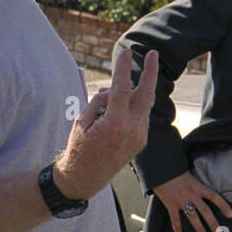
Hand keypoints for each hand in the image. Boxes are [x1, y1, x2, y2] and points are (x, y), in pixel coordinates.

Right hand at [54, 49, 158, 200]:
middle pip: (146, 94)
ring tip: (107, 102)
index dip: (124, 69)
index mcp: (114, 124)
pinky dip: (131, 108)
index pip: (122, 89)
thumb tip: (113, 89)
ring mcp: (140, 136)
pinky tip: (115, 114)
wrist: (85, 178)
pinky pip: (140, 116)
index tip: (126, 53)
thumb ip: (98, 102)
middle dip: (151, 72)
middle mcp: (132, 130)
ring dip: (132, 94)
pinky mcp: (142, 141)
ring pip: (142, 104)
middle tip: (153, 53)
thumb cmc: (78, 148)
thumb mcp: (81, 121)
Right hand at [151, 171, 231, 231]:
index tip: (230, 215)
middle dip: (213, 223)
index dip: (224, 206)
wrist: (161, 169)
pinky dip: (177, 226)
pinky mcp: (170, 204)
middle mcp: (192, 194)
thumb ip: (197, 186)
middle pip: (205, 211)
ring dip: (199, 228)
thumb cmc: (176, 171)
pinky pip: (175, 217)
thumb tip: (205, 194)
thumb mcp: (190, 176)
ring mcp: (181, 200)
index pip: (215, 197)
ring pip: (192, 217)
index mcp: (198, 187)